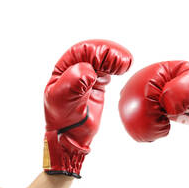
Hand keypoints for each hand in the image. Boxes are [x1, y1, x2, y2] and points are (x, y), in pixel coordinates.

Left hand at [43, 39, 133, 177]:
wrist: (71, 135)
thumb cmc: (62, 117)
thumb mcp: (63, 98)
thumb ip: (74, 82)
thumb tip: (90, 71)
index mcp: (63, 67)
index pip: (80, 52)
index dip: (95, 52)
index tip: (107, 60)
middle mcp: (75, 68)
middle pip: (94, 52)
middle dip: (109, 52)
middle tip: (122, 60)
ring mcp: (88, 75)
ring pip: (103, 59)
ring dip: (115, 58)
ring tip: (126, 64)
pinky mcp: (99, 83)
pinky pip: (108, 70)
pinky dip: (117, 67)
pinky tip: (124, 68)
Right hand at [118, 60, 188, 142]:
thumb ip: (179, 92)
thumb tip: (165, 105)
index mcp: (155, 71)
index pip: (136, 90)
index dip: (147, 106)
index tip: (163, 113)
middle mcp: (146, 83)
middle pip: (129, 104)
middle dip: (143, 118)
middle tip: (163, 122)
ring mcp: (146, 98)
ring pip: (131, 116)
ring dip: (144, 126)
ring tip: (164, 125)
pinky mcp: (150, 111)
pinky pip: (138, 124)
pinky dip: (147, 132)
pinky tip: (162, 129)